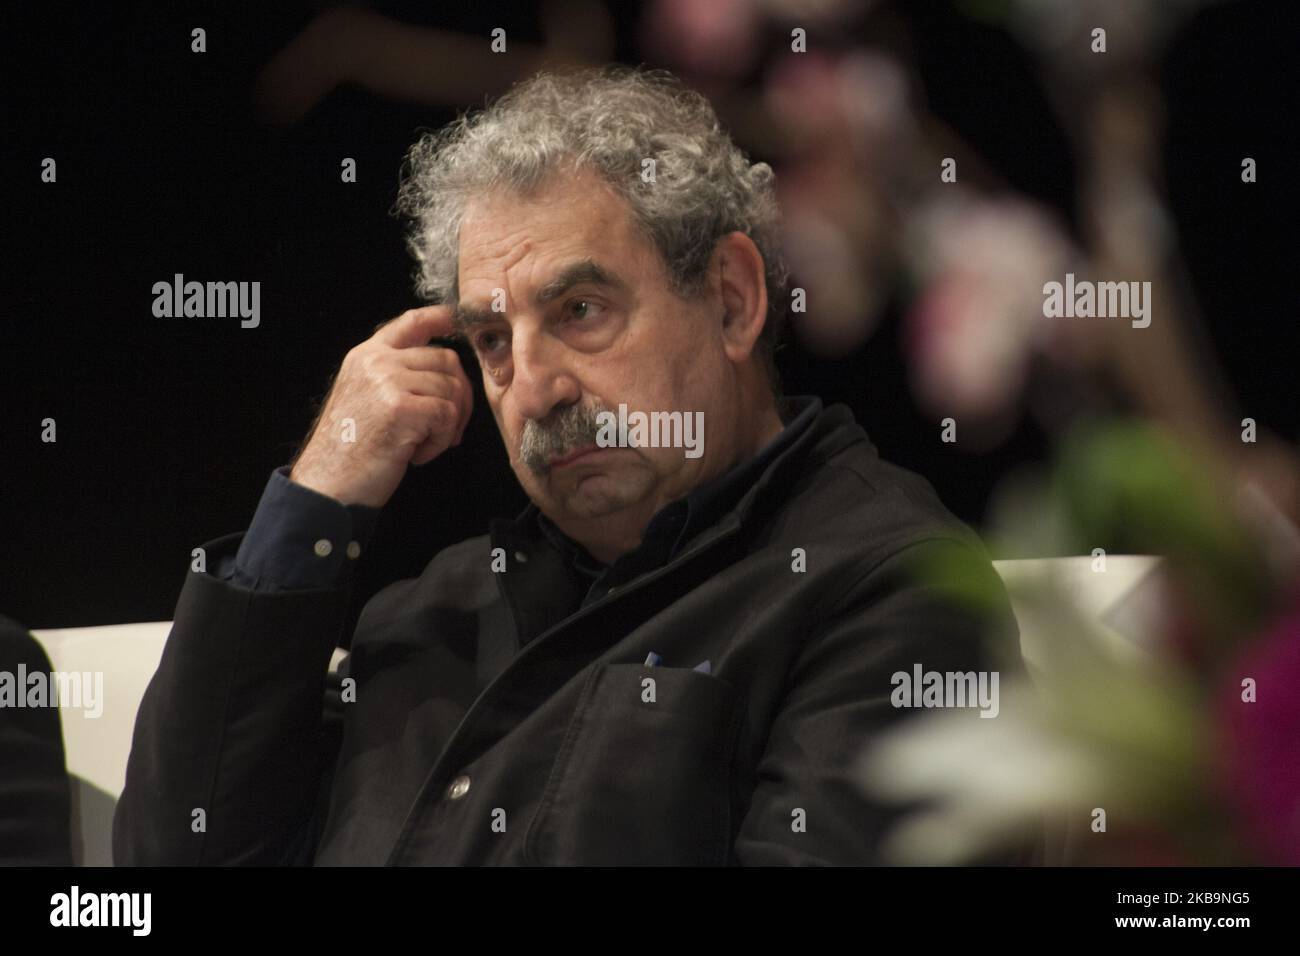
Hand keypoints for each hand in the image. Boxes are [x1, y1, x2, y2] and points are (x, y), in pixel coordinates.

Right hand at [289, 306, 472, 507]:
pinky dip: (440, 442)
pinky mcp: (400, 407)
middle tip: (448, 429)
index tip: (458, 320)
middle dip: (460, 396)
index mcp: (366, 356)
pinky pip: (446, 415)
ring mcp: (387, 381)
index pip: (412, 323)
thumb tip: (441, 369)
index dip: (441, 318)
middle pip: (447, 360)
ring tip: (420, 445)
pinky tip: (416, 455)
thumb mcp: (365, 398)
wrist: (328, 484)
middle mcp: (376, 361)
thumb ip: (394, 376)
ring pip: (452, 390)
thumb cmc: (349, 451)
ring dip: (447, 425)